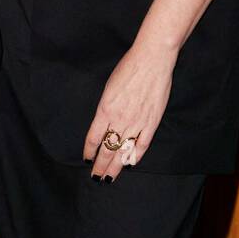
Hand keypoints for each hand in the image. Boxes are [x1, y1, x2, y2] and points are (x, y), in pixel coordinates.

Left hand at [82, 43, 176, 179]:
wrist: (151, 60)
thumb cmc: (128, 68)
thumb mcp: (109, 87)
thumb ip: (106, 108)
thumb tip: (104, 123)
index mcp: (105, 110)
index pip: (94, 138)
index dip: (89, 151)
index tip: (87, 159)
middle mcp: (120, 120)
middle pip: (107, 149)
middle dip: (100, 165)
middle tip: (96, 176)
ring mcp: (137, 123)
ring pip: (123, 152)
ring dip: (115, 166)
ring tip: (109, 178)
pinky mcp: (151, 122)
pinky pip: (142, 145)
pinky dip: (135, 156)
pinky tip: (131, 163)